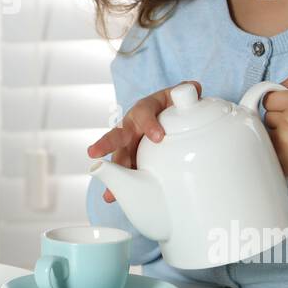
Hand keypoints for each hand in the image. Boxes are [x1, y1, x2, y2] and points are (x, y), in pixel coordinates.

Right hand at [86, 81, 202, 202]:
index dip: (149, 124)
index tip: (158, 137)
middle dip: (106, 144)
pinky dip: (119, 186)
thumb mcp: (177, 96)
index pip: (143, 113)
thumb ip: (186, 92)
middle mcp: (131, 126)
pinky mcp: (131, 158)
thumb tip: (194, 87)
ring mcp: (129, 144)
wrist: (165, 115)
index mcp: (143, 109)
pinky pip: (124, 171)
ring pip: (118, 158)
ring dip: (112, 174)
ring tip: (109, 193)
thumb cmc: (170, 106)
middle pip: (118, 134)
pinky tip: (114, 199)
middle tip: (93, 153)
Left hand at [262, 73, 287, 183]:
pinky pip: (266, 143)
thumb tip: (273, 85)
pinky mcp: (278, 154)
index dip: (279, 103)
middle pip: (267, 112)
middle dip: (277, 116)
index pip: (270, 96)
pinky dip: (275, 145)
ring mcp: (284, 138)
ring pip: (265, 128)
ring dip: (276, 132)